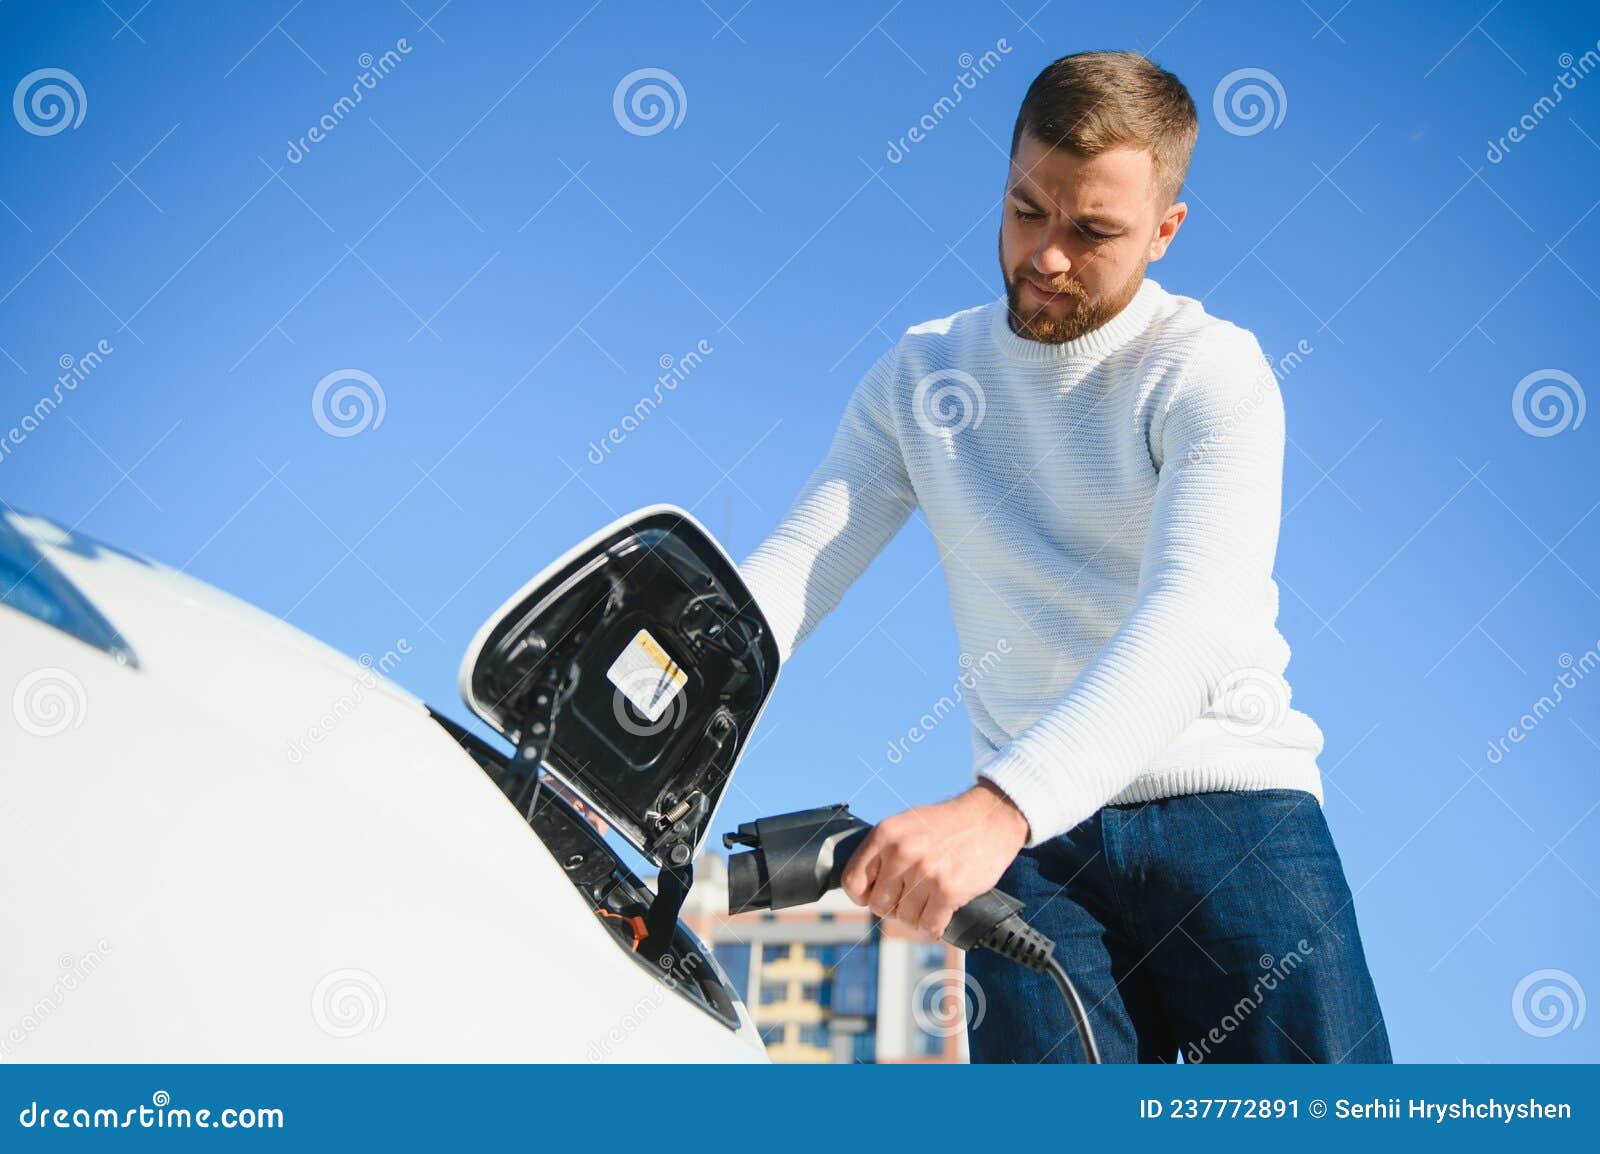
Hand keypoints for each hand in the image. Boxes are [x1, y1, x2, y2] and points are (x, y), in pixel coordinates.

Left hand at [839, 781, 1029, 940]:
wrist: (990, 817)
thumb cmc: (947, 824)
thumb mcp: (906, 824)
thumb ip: (883, 851)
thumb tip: (864, 889)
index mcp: (885, 834)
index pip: (852, 881)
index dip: (862, 896)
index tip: (874, 896)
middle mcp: (901, 852)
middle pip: (879, 905)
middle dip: (894, 907)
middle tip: (911, 898)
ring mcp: (925, 872)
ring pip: (905, 918)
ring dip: (917, 916)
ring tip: (931, 900)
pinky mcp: (949, 890)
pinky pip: (929, 925)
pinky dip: (935, 925)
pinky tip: (942, 911)